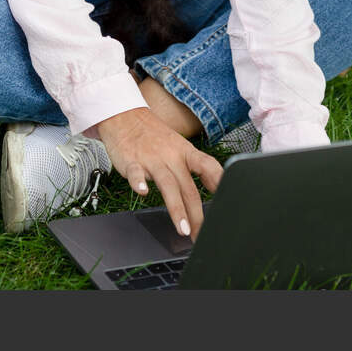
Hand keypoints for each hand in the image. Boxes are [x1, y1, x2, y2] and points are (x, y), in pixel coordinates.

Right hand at [92, 107, 223, 238]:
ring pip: (167, 185)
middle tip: (200, 233)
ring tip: (182, 228)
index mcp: (185, 152)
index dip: (219, 181)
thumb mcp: (180, 147)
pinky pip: (136, 173)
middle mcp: (171, 156)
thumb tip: (217, 184)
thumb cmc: (154, 136)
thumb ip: (197, 166)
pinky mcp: (131, 162)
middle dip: (196, 213)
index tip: (226, 199)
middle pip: (188, 187)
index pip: (207, 165)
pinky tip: (142, 192)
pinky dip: (138, 182)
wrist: (125, 116)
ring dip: (176, 208)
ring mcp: (151, 159)